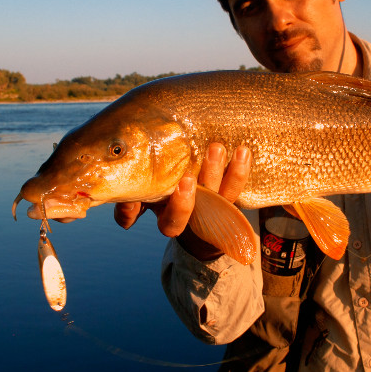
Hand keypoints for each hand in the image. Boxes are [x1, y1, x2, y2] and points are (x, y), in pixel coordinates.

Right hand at [113, 142, 251, 259]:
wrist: (194, 209)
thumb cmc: (161, 196)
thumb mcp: (145, 200)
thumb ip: (131, 203)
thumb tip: (127, 205)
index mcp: (172, 218)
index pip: (171, 223)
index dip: (174, 210)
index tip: (173, 191)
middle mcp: (196, 213)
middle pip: (198, 210)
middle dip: (193, 196)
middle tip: (187, 176)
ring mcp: (214, 203)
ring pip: (221, 194)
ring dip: (217, 172)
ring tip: (215, 148)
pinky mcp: (228, 192)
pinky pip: (236, 182)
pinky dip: (239, 168)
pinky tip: (242, 150)